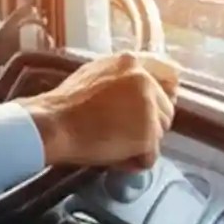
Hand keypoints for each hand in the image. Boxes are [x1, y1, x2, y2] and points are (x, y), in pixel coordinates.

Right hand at [18, 52, 180, 170]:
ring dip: (140, 143)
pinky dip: (135, 161)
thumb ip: (120, 78)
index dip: (166, 93)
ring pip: (159, 133)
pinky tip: (114, 155)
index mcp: (131, 62)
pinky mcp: (148, 134)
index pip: (170, 73)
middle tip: (121, 132)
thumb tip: (137, 90)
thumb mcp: (95, 74)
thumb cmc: (66, 104)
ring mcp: (149, 107)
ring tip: (112, 143)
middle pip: (166, 109)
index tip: (158, 106)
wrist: (54, 124)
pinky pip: (150, 156)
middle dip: (149, 124)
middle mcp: (145, 80)